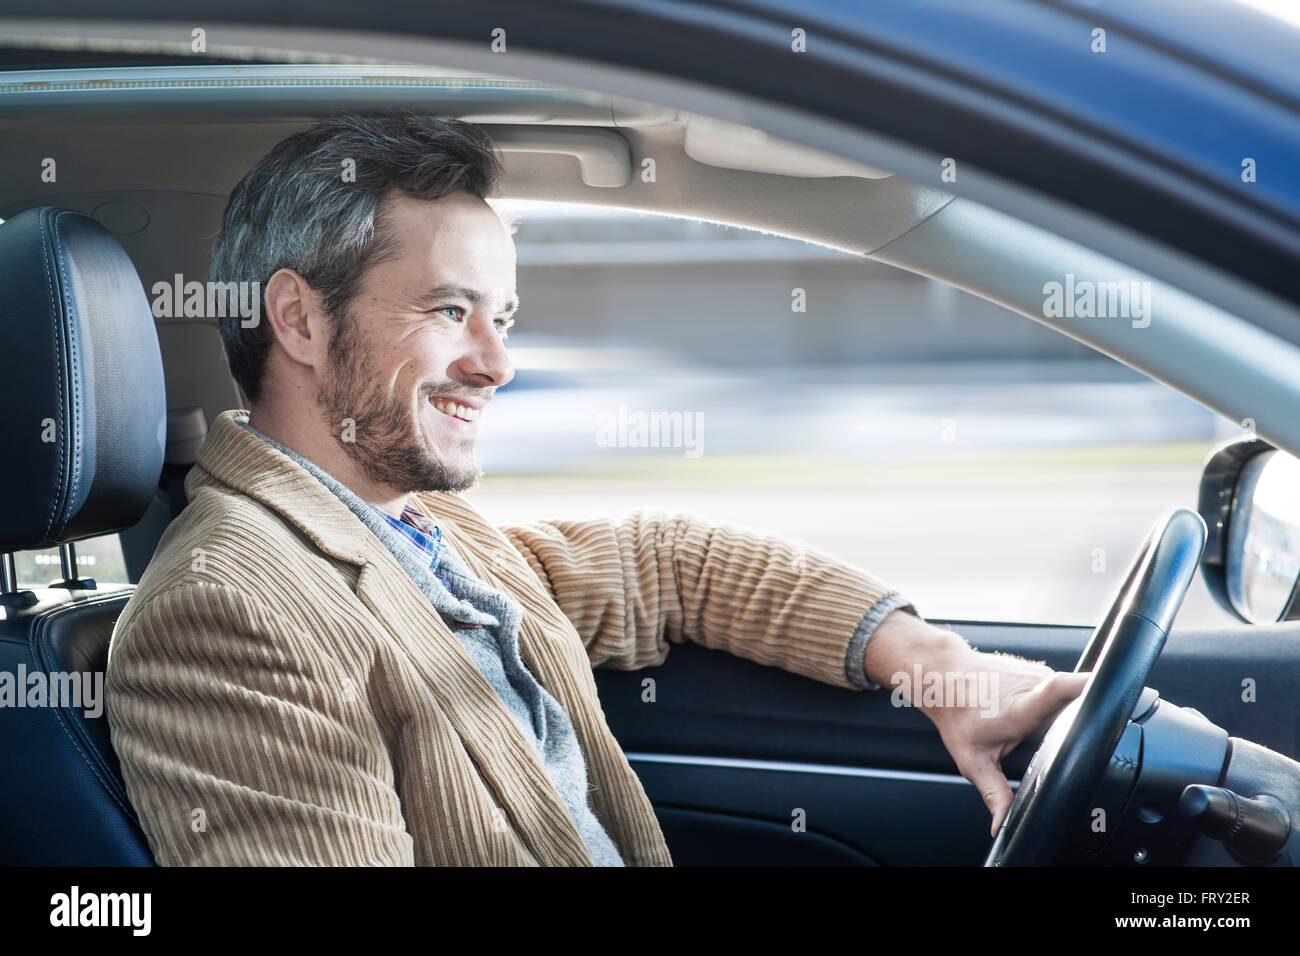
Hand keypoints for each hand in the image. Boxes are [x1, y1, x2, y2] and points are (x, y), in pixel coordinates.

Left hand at [865, 610, 1088, 836]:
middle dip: (1078, 727)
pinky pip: (1060, 691)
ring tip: (1035, 729)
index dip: (1087, 687)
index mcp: (1022, 707)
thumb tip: (1001, 825)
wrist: (942, 676)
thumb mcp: (974, 761)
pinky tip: (1034, 717)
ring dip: (1064, 717)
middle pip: (1076, 704)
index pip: (1061, 689)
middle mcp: (1034, 684)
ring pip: (1069, 699)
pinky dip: (1054, 706)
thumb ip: (994, 794)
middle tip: (1053, 744)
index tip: (1108, 693)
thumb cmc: (957, 714)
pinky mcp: (1041, 669)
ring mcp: (1038, 672)